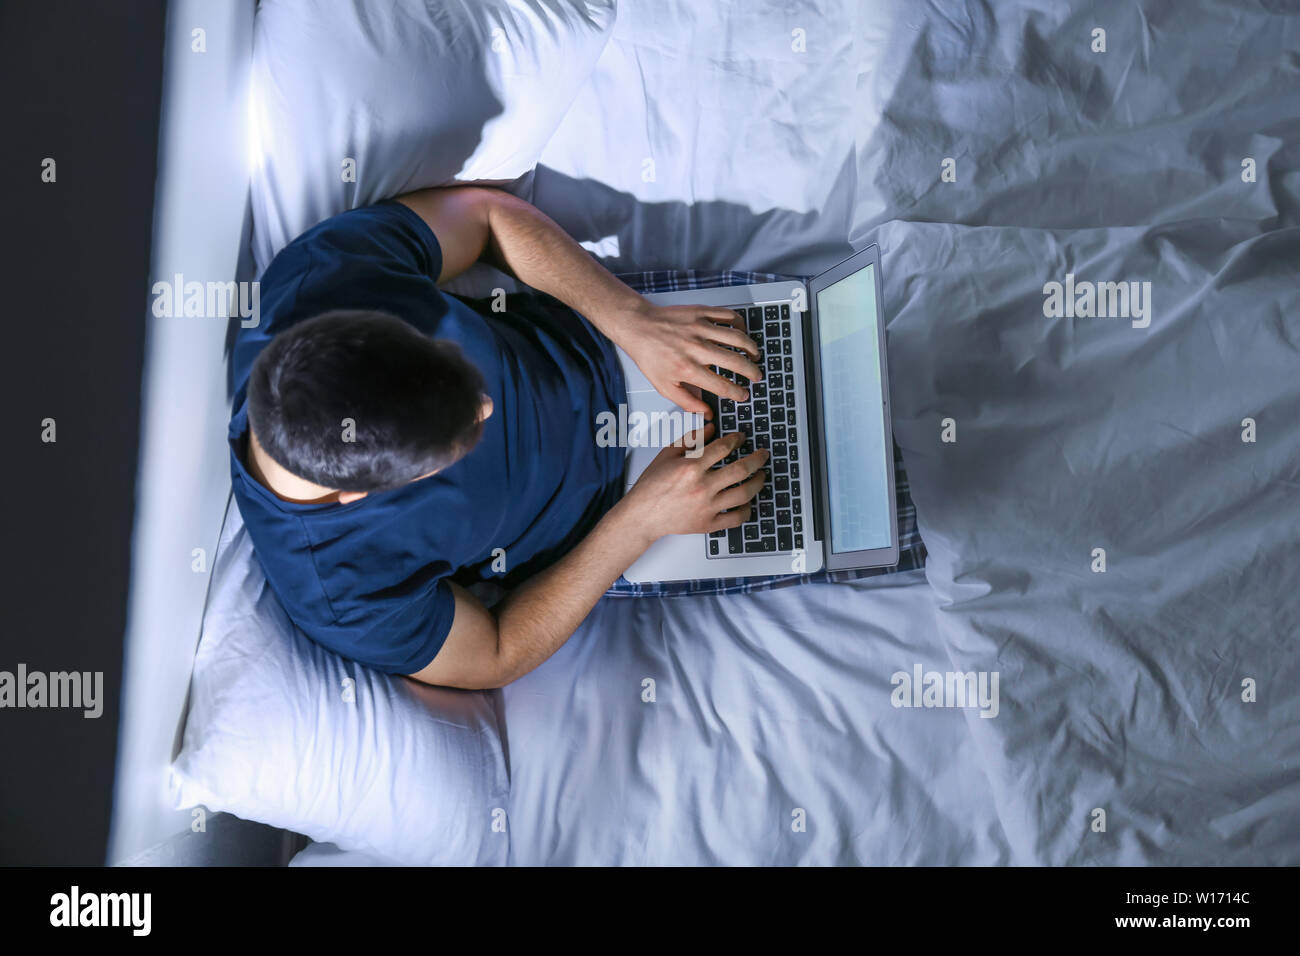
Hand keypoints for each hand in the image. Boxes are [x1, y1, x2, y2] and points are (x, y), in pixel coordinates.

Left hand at [615, 302, 762, 415]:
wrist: (638, 326)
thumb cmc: (650, 356)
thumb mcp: (663, 386)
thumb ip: (687, 402)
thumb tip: (706, 413)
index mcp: (688, 369)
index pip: (722, 386)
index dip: (737, 393)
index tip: (743, 395)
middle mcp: (696, 349)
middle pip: (736, 362)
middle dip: (752, 372)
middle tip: (757, 376)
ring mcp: (700, 328)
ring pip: (737, 337)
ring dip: (751, 348)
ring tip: (755, 355)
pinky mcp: (701, 312)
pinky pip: (728, 316)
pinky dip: (740, 324)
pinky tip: (741, 332)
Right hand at [616, 424, 768, 540]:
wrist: (642, 515)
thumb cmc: (652, 486)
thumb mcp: (667, 455)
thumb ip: (691, 439)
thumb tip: (711, 428)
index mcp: (691, 467)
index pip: (724, 447)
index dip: (737, 439)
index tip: (741, 438)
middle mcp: (702, 486)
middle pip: (741, 469)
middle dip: (757, 459)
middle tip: (763, 455)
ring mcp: (707, 507)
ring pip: (744, 493)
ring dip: (758, 482)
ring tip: (761, 476)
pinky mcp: (708, 523)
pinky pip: (736, 518)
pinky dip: (747, 510)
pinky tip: (748, 502)